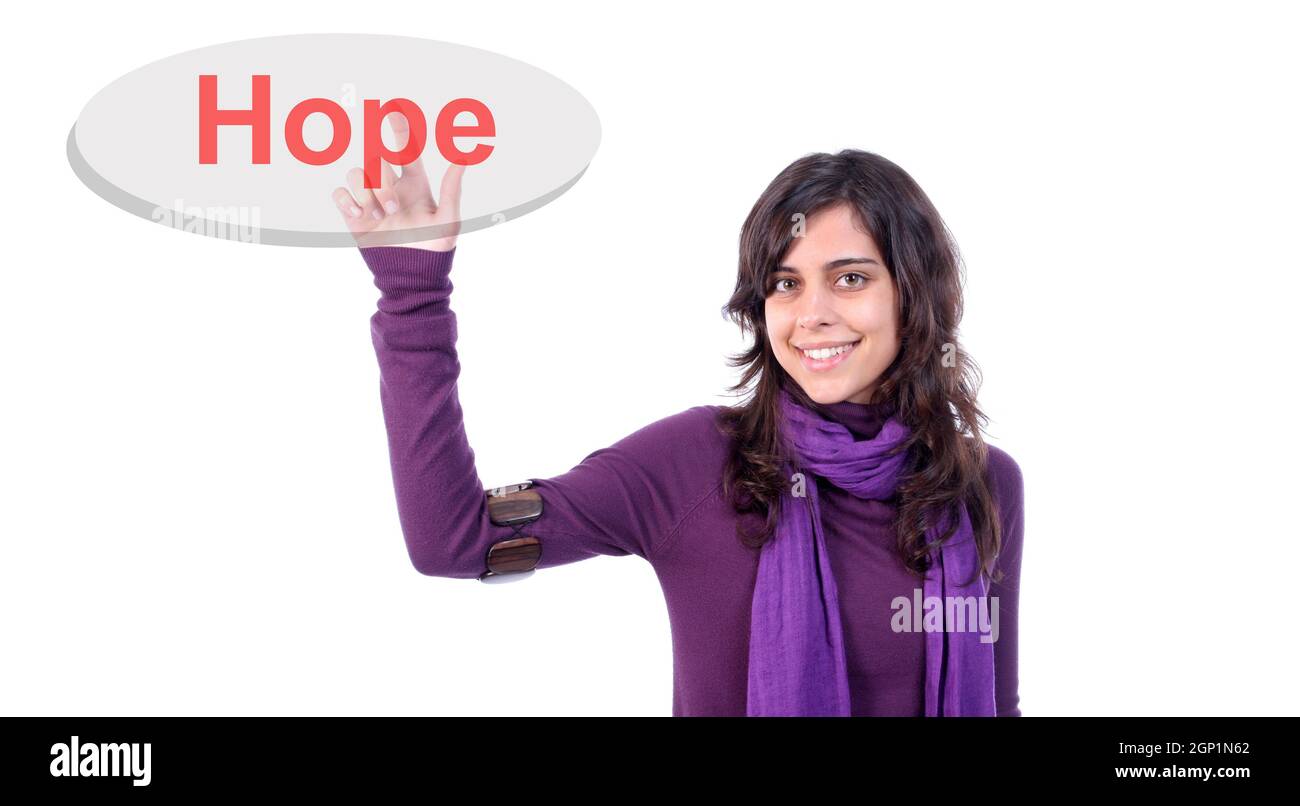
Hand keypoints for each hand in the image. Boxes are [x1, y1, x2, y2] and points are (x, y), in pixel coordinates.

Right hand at [331, 111, 464, 251]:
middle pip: (375, 159)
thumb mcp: (448, 220)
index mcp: (415, 182)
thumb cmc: (434, 249)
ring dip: (366, 194)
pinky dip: (345, 201)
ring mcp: (370, 199)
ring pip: (355, 173)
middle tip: (393, 209)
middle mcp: (390, 185)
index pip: (405, 147)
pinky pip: (338, 194)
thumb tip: (464, 155)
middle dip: (382, 181)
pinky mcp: (353, 214)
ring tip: (379, 217)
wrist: (410, 276)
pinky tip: (357, 216)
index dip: (399, 128)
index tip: (393, 110)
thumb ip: (452, 187)